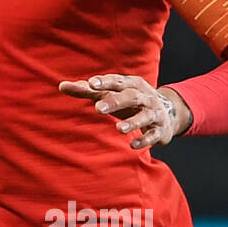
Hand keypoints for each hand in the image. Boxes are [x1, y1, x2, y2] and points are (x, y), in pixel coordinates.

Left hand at [58, 73, 191, 149]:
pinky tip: (132, 145)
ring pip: (144, 116)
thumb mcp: (110, 94)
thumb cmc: (129, 101)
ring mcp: (154, 113)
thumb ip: (86, 90)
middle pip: (130, 96)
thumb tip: (61, 85)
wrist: (166, 114)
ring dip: (132, 122)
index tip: (90, 83)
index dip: (104, 82)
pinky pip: (153, 134)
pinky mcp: (159, 130)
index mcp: (130, 84)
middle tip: (98, 108)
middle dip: (115, 102)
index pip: (116, 81)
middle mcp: (144, 96)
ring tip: (119, 129)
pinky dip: (144, 140)